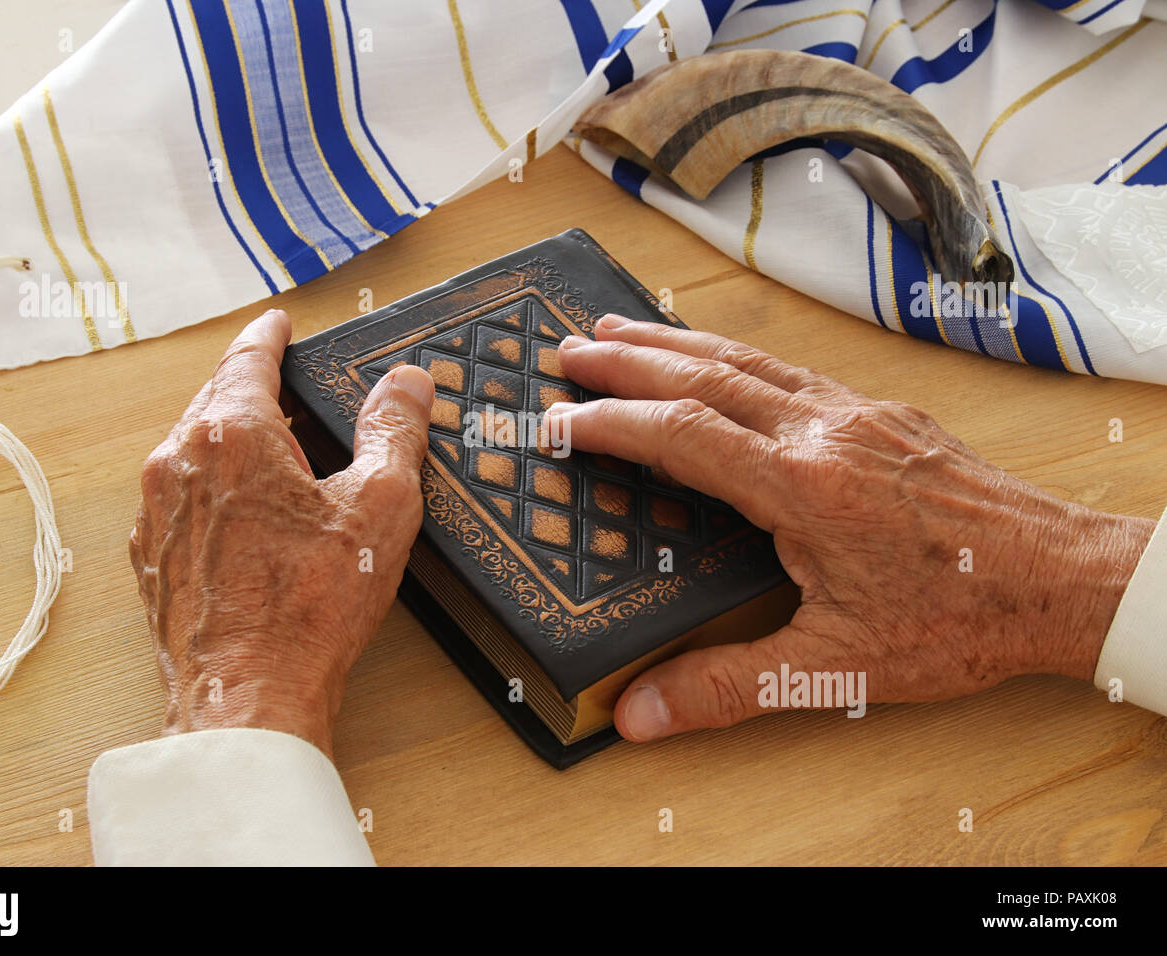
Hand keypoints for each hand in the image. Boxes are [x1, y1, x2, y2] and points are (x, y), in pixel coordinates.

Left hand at [129, 309, 434, 757]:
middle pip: (217, 399)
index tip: (277, 324)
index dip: (270, 337)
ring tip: (277, 452)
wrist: (246, 696)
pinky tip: (249, 515)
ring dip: (233, 438)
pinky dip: (214, 488)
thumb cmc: (309, 607)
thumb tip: (407, 384)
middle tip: (287, 384)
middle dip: (253, 386)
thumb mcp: (380, 506)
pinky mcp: (152, 558)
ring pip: (195, 448)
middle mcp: (179, 462)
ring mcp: (156, 512)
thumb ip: (394, 431)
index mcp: (231, 433)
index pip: (249, 359)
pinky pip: (183, 498)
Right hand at [551, 315, 1154, 741]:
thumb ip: (730, 685)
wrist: (1063, 580)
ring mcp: (857, 414)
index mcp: (804, 487)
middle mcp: (825, 432)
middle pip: (705, 375)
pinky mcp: (882, 414)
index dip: (612, 423)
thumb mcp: (838, 667)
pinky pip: (790, 368)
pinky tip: (720, 357)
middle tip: (568, 351)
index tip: (561, 420)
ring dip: (676, 341)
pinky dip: (735, 354)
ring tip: (621, 329)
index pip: (683, 434)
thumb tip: (642, 711)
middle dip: (628, 359)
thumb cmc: (962, 618)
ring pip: (748, 360)